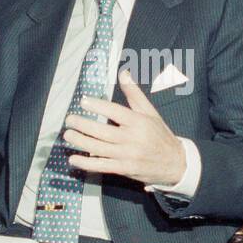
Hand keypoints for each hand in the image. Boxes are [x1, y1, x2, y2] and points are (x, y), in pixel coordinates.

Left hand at [63, 69, 185, 186]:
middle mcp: (133, 138)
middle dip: (84, 125)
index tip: (83, 101)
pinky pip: (103, 166)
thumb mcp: (150, 112)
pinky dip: (87, 163)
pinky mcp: (125, 169)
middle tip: (69, 119)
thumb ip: (134, 93)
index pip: (115, 112)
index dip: (98, 106)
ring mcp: (128, 156)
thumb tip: (123, 73)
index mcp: (139, 122)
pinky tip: (74, 159)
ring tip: (68, 135)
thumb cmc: (160, 134)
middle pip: (103, 131)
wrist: (175, 163)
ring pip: (100, 148)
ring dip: (81, 142)